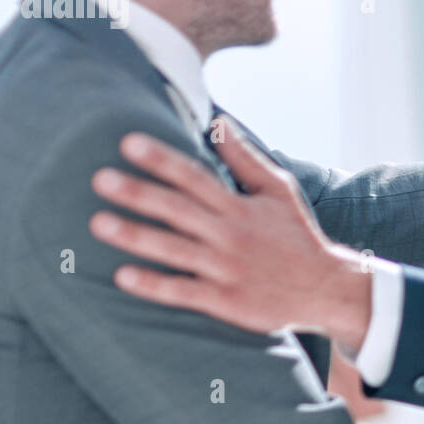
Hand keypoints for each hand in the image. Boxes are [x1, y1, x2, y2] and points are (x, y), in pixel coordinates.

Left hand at [88, 117, 372, 349]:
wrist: (325, 289)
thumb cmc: (296, 236)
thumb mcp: (279, 191)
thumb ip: (245, 159)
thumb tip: (218, 123)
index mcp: (240, 207)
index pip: (195, 177)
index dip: (162, 159)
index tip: (128, 143)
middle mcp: (230, 235)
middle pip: (178, 210)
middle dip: (138, 193)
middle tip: (100, 179)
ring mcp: (226, 269)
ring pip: (174, 250)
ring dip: (135, 236)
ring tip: (98, 223)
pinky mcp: (225, 301)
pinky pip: (183, 292)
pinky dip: (154, 285)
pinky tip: (123, 277)